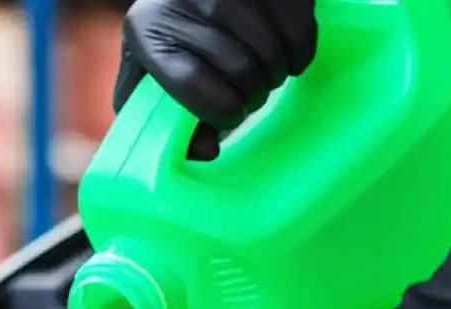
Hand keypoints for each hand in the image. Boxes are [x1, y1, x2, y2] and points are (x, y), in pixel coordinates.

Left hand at [113, 0, 317, 129]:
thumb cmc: (179, 35)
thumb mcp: (156, 71)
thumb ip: (171, 118)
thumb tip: (205, 151)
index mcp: (148, 31)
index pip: (192, 84)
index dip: (221, 111)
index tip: (229, 112)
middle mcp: (183, 1)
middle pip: (242, 72)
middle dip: (253, 92)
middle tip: (248, 86)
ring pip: (275, 56)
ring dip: (277, 73)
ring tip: (263, 65)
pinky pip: (302, 37)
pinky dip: (300, 53)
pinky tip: (283, 44)